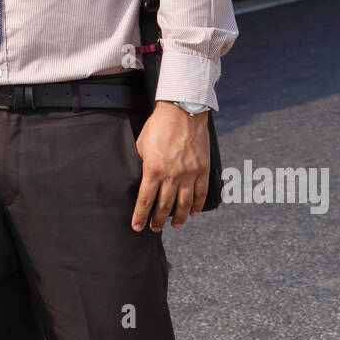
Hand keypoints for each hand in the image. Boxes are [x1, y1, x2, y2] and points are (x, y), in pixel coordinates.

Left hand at [132, 101, 209, 231]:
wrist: (182, 111)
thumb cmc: (158, 126)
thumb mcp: (142, 146)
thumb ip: (142, 165)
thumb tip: (140, 180)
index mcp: (153, 170)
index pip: (145, 201)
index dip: (140, 216)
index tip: (137, 227)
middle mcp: (172, 175)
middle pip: (164, 207)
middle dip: (157, 221)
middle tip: (154, 228)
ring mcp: (190, 174)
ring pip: (184, 204)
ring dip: (179, 218)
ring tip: (175, 225)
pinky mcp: (203, 169)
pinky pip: (201, 193)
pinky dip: (197, 206)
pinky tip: (194, 212)